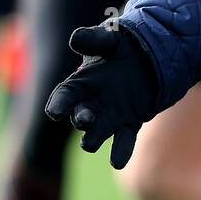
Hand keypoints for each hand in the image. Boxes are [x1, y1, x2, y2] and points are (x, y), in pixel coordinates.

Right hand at [45, 24, 158, 168]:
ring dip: (93, 138)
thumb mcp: (109, 40)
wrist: (147, 59)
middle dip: (80, 119)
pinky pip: (122, 142)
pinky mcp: (128, 125)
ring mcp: (109, 117)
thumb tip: (76, 38)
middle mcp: (90, 105)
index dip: (57, 104)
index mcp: (80, 85)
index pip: (63, 96)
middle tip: (85, 118)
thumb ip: (94, 40)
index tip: (53, 112)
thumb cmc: (119, 50)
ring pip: (95, 135)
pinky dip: (120, 152)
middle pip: (79, 118)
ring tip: (91, 142)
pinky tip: (118, 161)